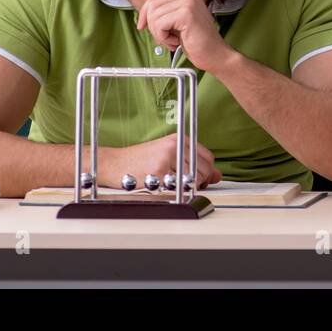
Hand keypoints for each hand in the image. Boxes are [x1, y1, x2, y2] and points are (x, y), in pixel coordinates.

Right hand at [107, 134, 222, 188]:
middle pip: (204, 169)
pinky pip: (178, 187)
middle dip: (199, 182)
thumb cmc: (139, 161)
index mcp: (180, 139)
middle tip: (183, 185)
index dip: (206, 172)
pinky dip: (174, 191)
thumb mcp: (169, 156)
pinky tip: (163, 186)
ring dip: (187, 188)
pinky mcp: (158, 170)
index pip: (208, 158)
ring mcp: (167, 157)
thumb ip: (194, 164)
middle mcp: (176, 145)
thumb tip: (218, 176)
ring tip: (172, 185)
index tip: (199, 179)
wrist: (113, 163)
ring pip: (193, 179)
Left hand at [136, 0, 231, 72]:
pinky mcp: (186, 14)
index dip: (145, 12)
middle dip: (151, 25)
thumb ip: (164, 11)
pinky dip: (163, 37)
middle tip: (164, 37)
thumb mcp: (177, 21)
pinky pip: (159, 24)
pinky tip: (175, 42)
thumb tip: (143, 11)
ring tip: (172, 40)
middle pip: (152, 4)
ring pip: (154, 15)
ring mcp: (188, 2)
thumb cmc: (197, 41)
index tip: (143, 25)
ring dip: (158, 34)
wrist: (215, 55)